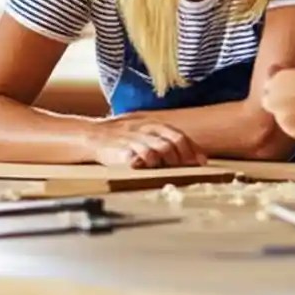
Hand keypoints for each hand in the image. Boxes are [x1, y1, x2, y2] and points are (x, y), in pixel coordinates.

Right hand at [88, 115, 205, 167]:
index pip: (179, 136)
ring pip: (157, 150)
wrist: (93, 136)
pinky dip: (145, 163)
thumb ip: (164, 140)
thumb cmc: (123, 138)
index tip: (202, 162)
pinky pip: (137, 157)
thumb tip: (191, 155)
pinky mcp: (120, 150)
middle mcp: (145, 130)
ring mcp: (133, 140)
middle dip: (182, 157)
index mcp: (153, 124)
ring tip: (168, 170)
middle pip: (171, 143)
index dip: (192, 150)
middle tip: (186, 168)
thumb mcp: (145, 132)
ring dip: (166, 161)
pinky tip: (147, 168)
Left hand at [261, 55, 294, 138]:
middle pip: (270, 100)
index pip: (270, 81)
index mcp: (277, 80)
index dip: (279, 81)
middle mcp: (274, 100)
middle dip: (279, 98)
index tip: (289, 80)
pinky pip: (293, 127)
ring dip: (289, 112)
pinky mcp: (294, 134)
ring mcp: (283, 119)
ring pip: (281, 116)